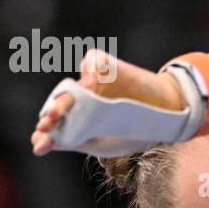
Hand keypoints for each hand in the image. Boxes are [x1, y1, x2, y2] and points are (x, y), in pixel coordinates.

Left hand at [30, 49, 185, 155]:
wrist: (168, 112)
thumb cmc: (137, 131)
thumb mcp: (108, 144)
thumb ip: (80, 142)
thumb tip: (53, 141)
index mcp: (81, 119)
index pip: (58, 125)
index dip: (47, 135)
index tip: (40, 147)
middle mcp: (84, 99)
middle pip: (62, 103)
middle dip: (52, 115)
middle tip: (47, 125)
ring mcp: (95, 82)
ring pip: (73, 84)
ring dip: (64, 97)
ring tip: (57, 111)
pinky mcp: (109, 67)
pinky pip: (93, 60)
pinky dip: (90, 69)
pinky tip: (91, 82)